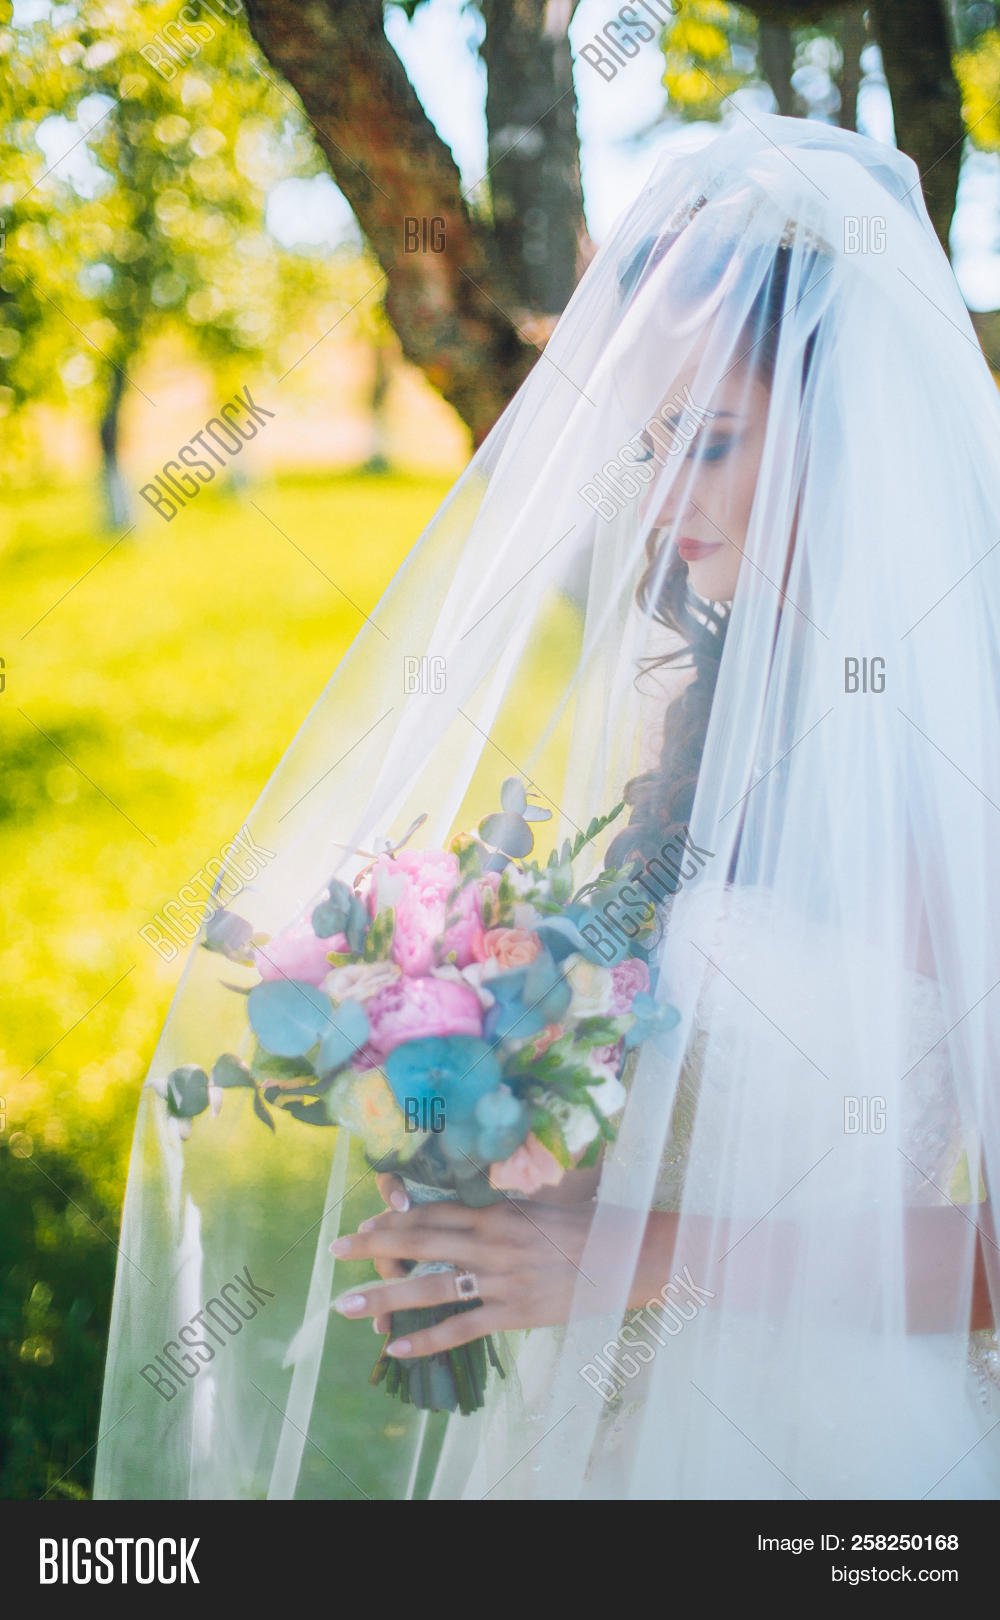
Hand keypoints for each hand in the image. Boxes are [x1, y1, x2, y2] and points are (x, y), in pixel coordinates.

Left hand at [329, 1195, 609, 1357]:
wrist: (622, 1256)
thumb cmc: (579, 1227)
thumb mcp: (532, 1208)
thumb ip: (494, 1211)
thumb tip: (459, 1212)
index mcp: (494, 1212)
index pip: (432, 1213)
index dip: (394, 1219)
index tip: (362, 1226)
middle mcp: (491, 1243)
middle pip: (420, 1242)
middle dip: (373, 1248)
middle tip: (335, 1251)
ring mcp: (500, 1280)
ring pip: (430, 1288)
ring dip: (384, 1297)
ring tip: (346, 1304)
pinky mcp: (513, 1313)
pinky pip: (461, 1328)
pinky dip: (426, 1339)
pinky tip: (397, 1348)